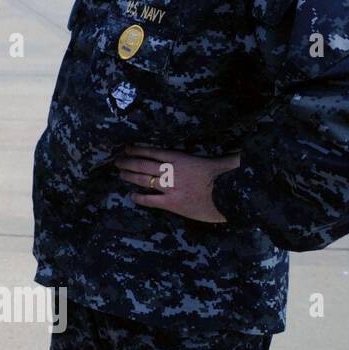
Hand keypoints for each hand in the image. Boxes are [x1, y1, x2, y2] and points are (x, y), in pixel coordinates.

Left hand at [113, 146, 240, 222]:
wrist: (230, 199)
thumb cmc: (226, 179)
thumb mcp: (220, 161)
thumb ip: (218, 152)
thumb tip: (230, 146)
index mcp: (181, 159)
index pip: (153, 152)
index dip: (138, 150)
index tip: (127, 148)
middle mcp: (171, 171)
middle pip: (144, 165)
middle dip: (128, 162)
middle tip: (118, 161)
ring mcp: (170, 187)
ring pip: (143, 180)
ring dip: (130, 176)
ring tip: (121, 174)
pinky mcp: (172, 203)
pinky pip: (150, 200)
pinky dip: (140, 198)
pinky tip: (132, 196)